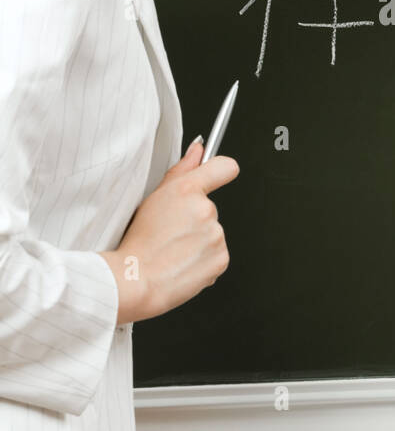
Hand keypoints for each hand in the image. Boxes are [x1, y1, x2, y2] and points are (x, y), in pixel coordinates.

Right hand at [100, 138, 239, 324]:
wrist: (135, 281)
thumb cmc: (138, 243)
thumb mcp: (154, 198)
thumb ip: (182, 169)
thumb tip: (198, 149)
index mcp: (187, 190)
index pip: (223, 167)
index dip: (220, 170)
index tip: (216, 174)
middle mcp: (206, 210)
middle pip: (210, 208)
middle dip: (195, 218)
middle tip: (171, 232)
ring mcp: (216, 235)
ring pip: (212, 233)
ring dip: (198, 241)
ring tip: (173, 251)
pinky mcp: (221, 259)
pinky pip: (216, 255)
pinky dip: (203, 260)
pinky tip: (182, 263)